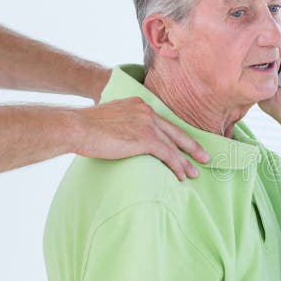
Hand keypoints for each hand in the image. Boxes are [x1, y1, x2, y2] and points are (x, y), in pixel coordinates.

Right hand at [71, 97, 209, 180]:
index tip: (187, 145)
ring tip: (194, 174)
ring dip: (185, 162)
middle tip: (205, 157)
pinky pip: (168, 154)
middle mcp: (147, 111)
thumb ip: (123, 124)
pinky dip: (176, 166)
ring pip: (174, 146)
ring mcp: (147, 124)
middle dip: (192, 147)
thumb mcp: (109, 118)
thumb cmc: (85, 127)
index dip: (177, 135)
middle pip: (176, 132)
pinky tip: (181, 176)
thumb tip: (126, 139)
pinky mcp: (145, 138)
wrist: (76, 126)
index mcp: (139, 104)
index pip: (164, 122)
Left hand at [258, 5, 280, 125]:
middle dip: (279, 13)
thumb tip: (226, 47)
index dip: (267, 12)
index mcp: (274, 45)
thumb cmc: (270, 97)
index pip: (273, 19)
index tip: (255, 13)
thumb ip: (248, 63)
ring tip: (278, 41)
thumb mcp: (254, 77)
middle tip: (269, 18)